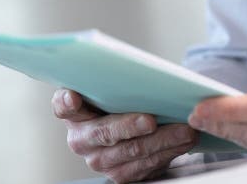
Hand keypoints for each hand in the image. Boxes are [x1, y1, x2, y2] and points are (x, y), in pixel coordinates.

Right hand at [52, 88, 198, 182]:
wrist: (130, 128)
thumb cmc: (120, 102)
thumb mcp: (114, 89)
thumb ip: (117, 81)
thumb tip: (144, 72)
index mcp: (74, 113)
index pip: (63, 106)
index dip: (67, 102)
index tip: (74, 97)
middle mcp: (81, 139)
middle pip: (103, 133)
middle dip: (129, 126)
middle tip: (151, 120)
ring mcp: (99, 160)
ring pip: (130, 152)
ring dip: (161, 141)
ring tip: (183, 129)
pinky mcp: (119, 175)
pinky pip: (144, 166)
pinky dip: (168, 152)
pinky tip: (183, 141)